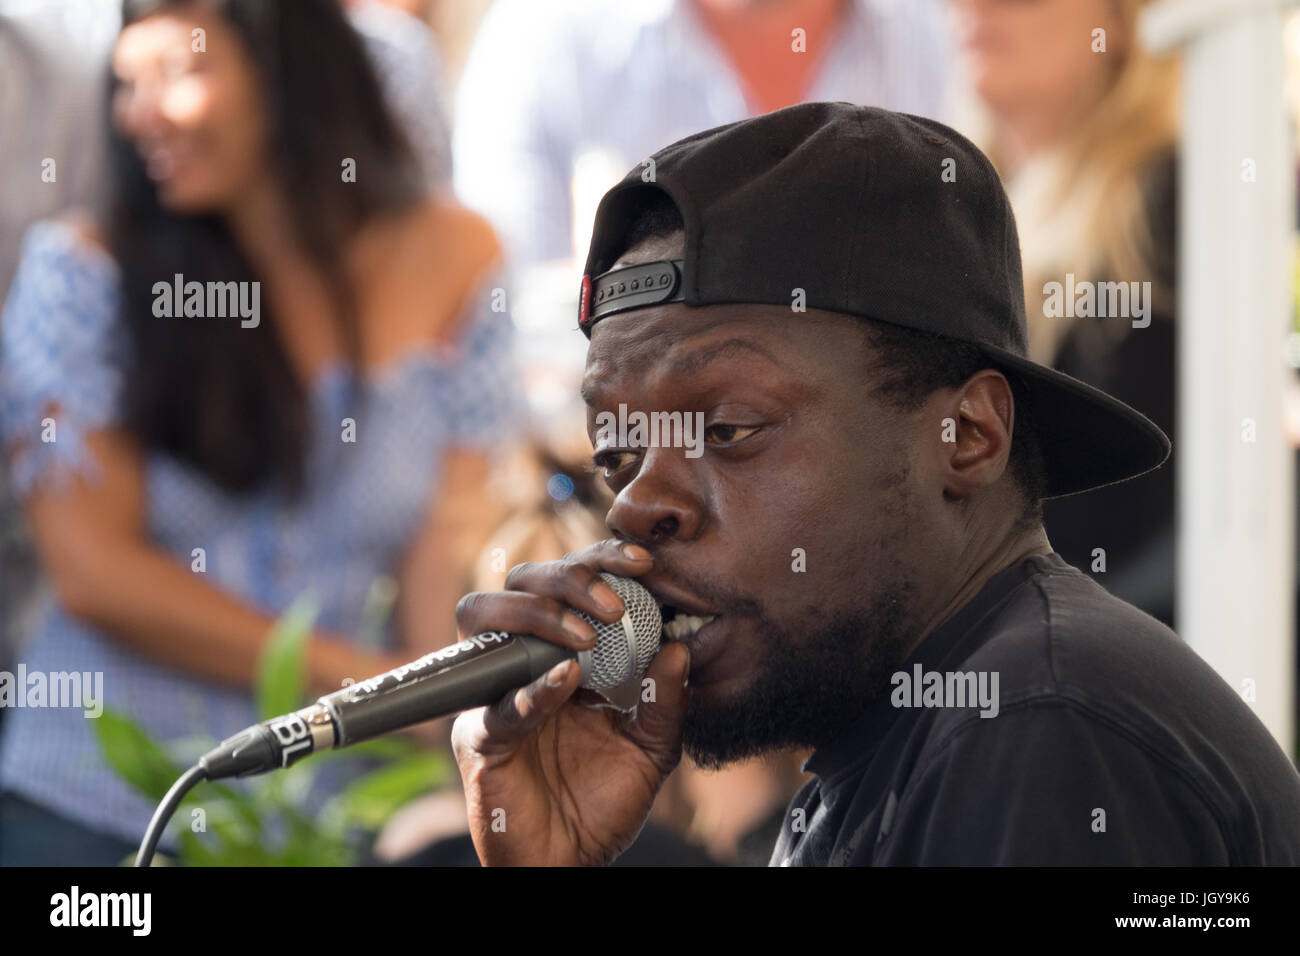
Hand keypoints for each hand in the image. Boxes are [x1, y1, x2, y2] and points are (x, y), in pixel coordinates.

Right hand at [450, 539, 690, 865]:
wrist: (570, 861)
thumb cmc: (603, 803)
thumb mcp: (651, 748)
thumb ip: (665, 700)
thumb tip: (679, 649)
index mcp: (563, 655)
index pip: (569, 586)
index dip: (600, 564)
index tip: (643, 564)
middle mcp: (522, 663)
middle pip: (521, 583)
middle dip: (569, 577)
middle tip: (614, 602)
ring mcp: (494, 695)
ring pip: (483, 617)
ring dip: (538, 614)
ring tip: (586, 635)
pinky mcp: (478, 737)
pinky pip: (496, 703)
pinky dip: (532, 688)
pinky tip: (567, 679)